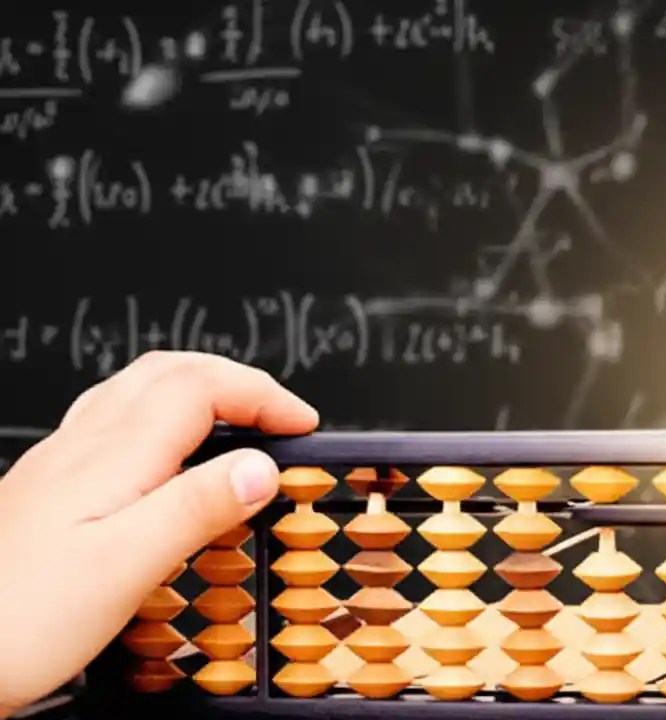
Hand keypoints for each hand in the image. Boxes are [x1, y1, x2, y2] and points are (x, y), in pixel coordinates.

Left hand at [0, 351, 317, 715]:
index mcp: (114, 455)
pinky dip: (160, 421)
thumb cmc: (18, 621)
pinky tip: (165, 461)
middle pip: (169, 372)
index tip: (305, 426)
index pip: (202, 386)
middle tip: (279, 417)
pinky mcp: (46, 489)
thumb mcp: (125, 568)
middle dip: (235, 380)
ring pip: (137, 391)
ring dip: (198, 391)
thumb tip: (261, 468)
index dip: (263, 395)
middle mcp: (83, 446)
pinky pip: (112, 424)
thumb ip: (198, 509)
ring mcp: (60, 464)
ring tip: (236, 425)